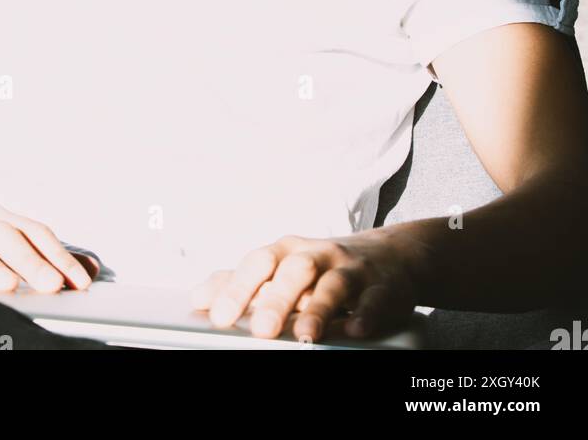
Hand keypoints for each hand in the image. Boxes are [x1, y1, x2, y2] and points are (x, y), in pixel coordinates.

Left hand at [189, 229, 424, 342]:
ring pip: (334, 284)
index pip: (259, 262)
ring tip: (305, 335)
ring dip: (319, 309)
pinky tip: (355, 329)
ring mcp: (351, 270)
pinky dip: (364, 315)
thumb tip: (197, 299)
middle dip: (276, 299)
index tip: (218, 316)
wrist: (389, 256)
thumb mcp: (282, 267)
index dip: (238, 287)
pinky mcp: (382, 288)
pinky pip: (374, 299)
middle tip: (260, 330)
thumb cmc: (321, 267)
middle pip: (295, 270)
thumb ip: (243, 283)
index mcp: (288, 251)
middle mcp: (318, 255)